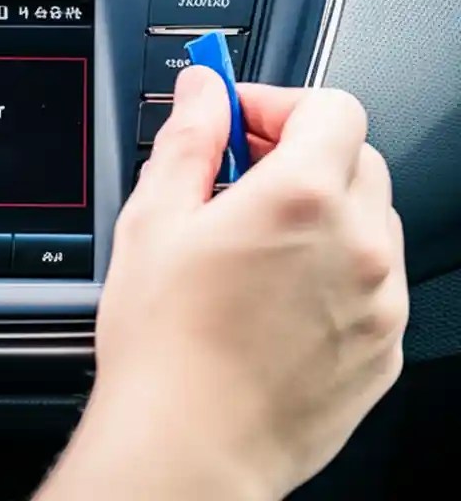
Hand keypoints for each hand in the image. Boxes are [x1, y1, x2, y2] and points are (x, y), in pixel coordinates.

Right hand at [37, 68, 406, 499]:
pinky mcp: (382, 348)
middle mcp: (359, 244)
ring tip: (252, 248)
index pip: (331, 108)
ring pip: (369, 222)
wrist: (189, 446)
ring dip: (321, 214)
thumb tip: (203, 90)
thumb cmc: (164, 345)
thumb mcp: (154, 220)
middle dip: (299, 153)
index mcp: (302, 198)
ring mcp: (380, 300)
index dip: (279, 103)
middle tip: (236, 179)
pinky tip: (274, 300)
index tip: (239, 120)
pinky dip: (334, 273)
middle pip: (355, 159)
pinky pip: (372, 284)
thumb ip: (189, 139)